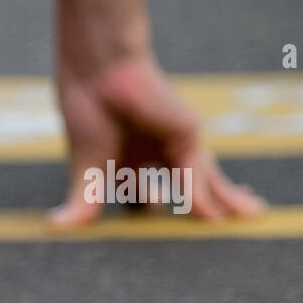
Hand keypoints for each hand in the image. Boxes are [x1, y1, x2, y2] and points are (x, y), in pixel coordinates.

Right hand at [51, 54, 265, 224]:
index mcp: (126, 159)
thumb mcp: (86, 168)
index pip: (141, 195)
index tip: (154, 231)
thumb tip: (54, 227)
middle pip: (184, 186)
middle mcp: (154, 151)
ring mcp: (173, 144)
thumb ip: (83, 202)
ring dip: (224, 201)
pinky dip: (201, 200)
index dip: (148, 212)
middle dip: (201, 206)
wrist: (100, 71)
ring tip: (248, 216)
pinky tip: (212, 219)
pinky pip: (194, 177)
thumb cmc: (87, 111)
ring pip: (204, 180)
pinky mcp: (186, 136)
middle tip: (217, 224)